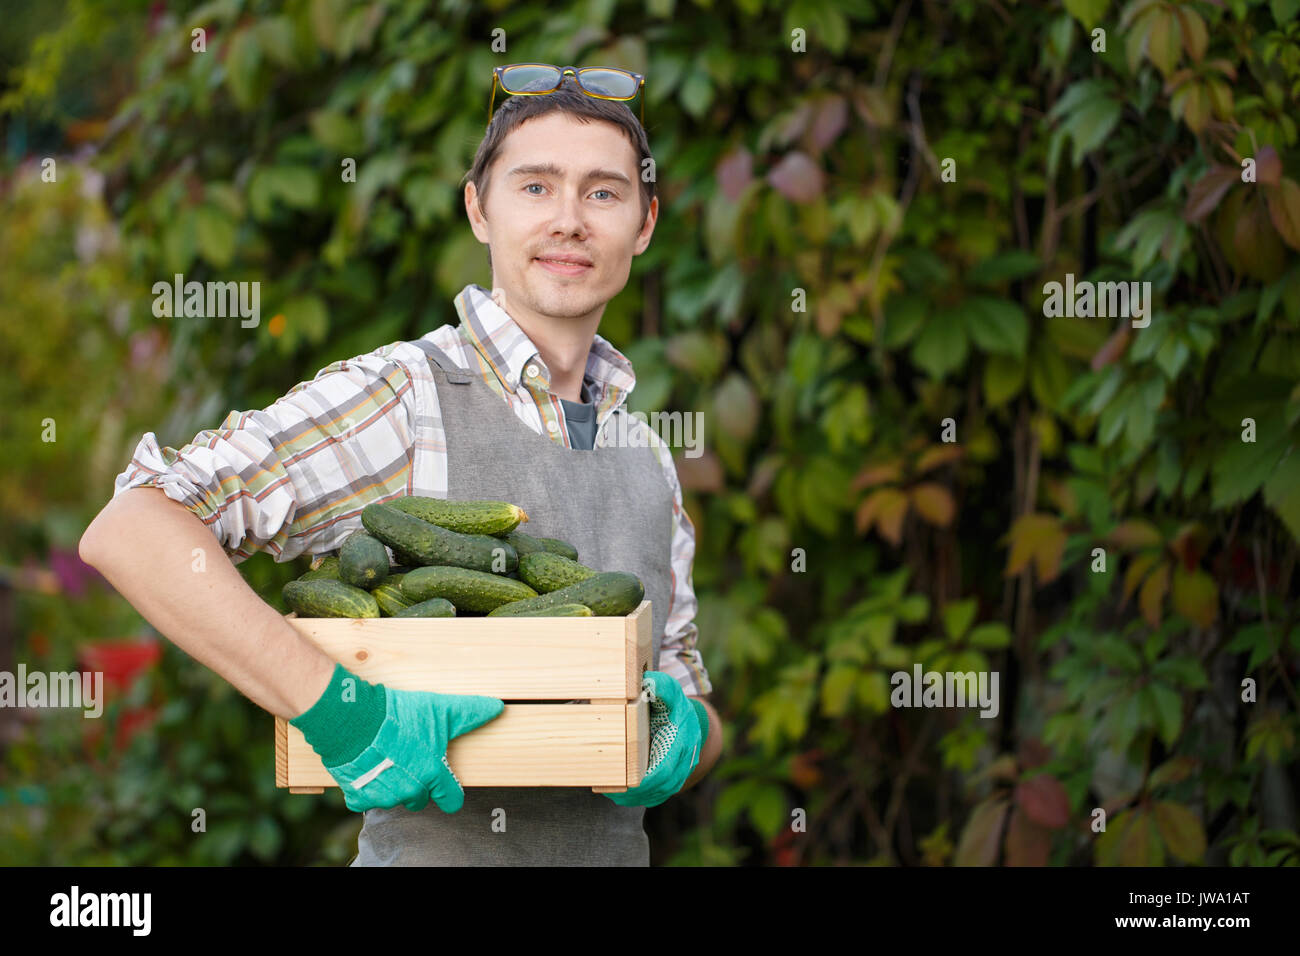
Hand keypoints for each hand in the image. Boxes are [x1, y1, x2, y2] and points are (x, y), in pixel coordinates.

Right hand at [321, 686, 503, 812]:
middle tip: (408, 760)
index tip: (444, 786)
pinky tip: (367, 767)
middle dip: (417, 783)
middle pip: (420, 798)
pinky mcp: (359, 796)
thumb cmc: (399, 715)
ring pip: (395, 798)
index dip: (449, 792)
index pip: (451, 800)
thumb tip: (498, 707)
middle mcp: (411, 790)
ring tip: (386, 759)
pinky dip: (366, 787)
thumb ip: (470, 713)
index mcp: (432, 773)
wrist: (354, 720)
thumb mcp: (440, 710)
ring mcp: (384, 796)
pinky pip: (366, 799)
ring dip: (392, 783)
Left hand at [603, 671, 707, 807]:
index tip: (627, 782)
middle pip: (663, 785)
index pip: (666, 767)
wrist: (691, 720)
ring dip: (636, 797)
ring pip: (661, 792)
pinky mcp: (674, 779)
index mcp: (683, 739)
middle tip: (610, 791)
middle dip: (637, 792)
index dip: (647, 778)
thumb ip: (661, 686)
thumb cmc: (674, 704)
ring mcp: (682, 771)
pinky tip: (622, 796)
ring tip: (612, 794)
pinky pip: (659, 794)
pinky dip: (641, 798)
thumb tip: (648, 682)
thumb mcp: (670, 690)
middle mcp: (686, 759)